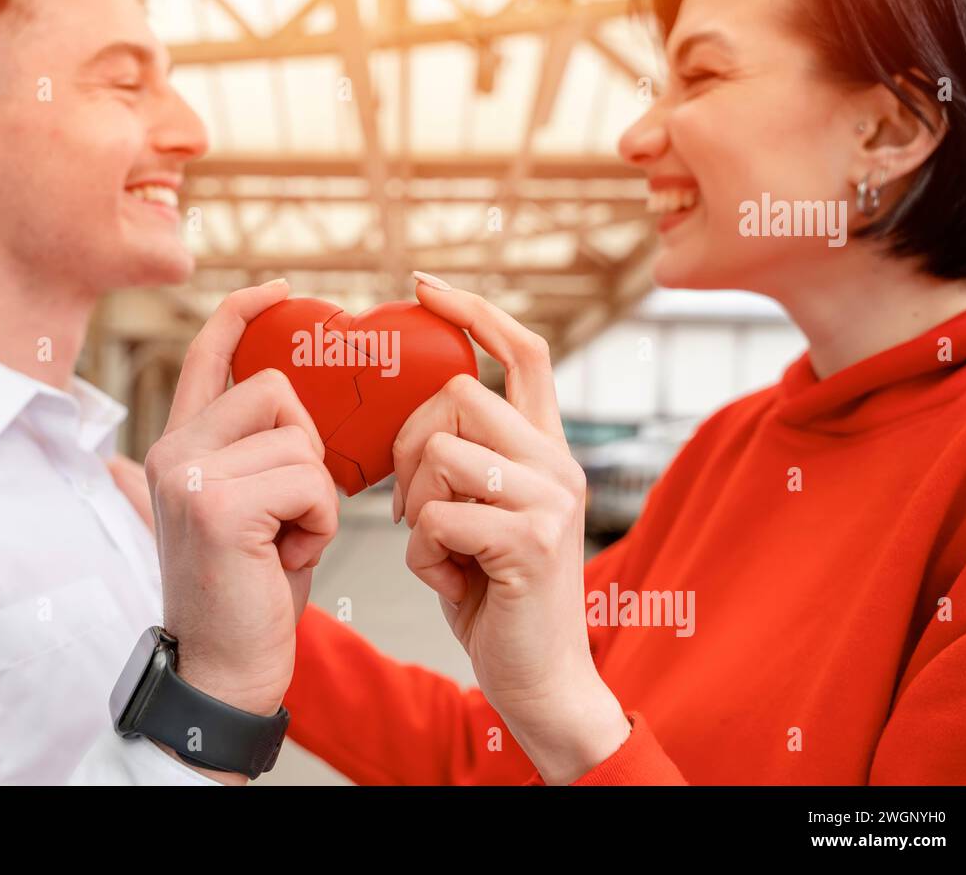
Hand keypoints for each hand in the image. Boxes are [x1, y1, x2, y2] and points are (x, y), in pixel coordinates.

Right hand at [143, 281, 338, 776]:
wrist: (223, 668)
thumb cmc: (249, 589)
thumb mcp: (247, 507)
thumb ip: (250, 449)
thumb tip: (281, 394)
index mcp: (179, 446)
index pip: (207, 355)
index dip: (244, 312)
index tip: (280, 290)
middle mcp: (172, 451)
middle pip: (274, 390)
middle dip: (304, 449)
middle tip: (289, 511)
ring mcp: (190, 475)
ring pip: (299, 441)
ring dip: (315, 496)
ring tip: (286, 541)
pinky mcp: (218, 505)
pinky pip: (308, 479)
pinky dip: (318, 521)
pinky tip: (288, 556)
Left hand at [393, 274, 630, 783]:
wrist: (541, 681)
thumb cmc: (495, 596)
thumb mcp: (479, 515)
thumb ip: (464, 463)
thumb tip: (412, 423)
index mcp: (546, 449)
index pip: (525, 352)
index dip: (475, 312)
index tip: (425, 285)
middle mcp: (558, 462)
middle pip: (460, 394)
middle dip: (410, 443)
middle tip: (407, 502)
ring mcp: (549, 499)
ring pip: (442, 452)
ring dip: (415, 505)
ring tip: (438, 547)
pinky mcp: (529, 542)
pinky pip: (437, 518)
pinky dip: (423, 555)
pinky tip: (450, 580)